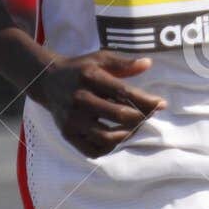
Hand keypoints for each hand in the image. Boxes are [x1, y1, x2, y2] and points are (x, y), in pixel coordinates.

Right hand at [34, 51, 165, 158]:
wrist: (47, 81)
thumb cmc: (80, 70)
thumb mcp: (99, 59)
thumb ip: (123, 63)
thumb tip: (148, 64)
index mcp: (89, 77)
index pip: (123, 92)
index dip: (146, 100)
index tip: (161, 104)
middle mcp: (79, 99)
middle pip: (119, 115)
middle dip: (140, 118)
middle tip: (149, 116)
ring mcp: (72, 119)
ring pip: (107, 137)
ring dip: (127, 135)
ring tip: (135, 128)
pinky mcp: (67, 134)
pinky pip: (93, 150)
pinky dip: (110, 148)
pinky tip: (118, 138)